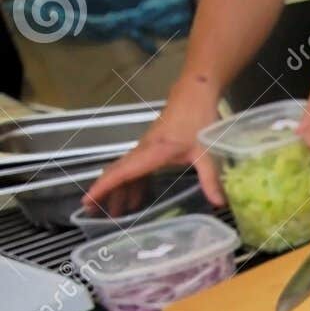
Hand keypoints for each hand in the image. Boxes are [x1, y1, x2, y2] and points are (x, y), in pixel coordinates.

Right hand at [83, 81, 223, 209]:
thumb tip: (219, 204)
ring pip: (126, 172)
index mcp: (151, 153)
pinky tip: (136, 199)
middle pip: (118, 174)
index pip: (121, 173)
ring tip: (114, 213)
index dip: (103, 188)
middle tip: (97, 215)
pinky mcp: (152, 148)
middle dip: (106, 194)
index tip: (88, 201)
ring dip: (119, 191)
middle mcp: (143, 151)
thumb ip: (210, 179)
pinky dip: (132, 184)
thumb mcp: (206, 153)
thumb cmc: (198, 120)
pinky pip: (136, 169)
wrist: (194, 95)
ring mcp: (145, 149)